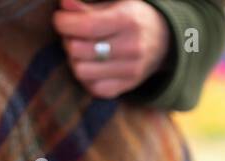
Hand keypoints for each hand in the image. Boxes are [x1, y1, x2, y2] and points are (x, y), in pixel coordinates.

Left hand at [54, 0, 170, 98]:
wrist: (162, 41)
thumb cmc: (130, 16)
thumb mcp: (114, 3)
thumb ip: (86, 5)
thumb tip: (64, 5)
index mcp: (127, 20)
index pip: (86, 26)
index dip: (64, 22)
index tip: (61, 19)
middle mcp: (132, 47)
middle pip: (79, 50)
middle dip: (68, 40)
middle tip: (73, 35)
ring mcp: (131, 70)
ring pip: (81, 71)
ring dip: (75, 60)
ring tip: (81, 50)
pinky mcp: (127, 87)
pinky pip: (93, 88)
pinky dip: (87, 77)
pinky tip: (91, 65)